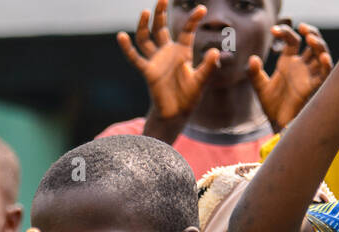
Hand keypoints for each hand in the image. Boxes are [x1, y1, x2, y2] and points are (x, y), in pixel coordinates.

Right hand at [118, 0, 220, 121]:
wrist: (176, 114)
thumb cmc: (189, 97)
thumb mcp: (202, 81)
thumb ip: (208, 67)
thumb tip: (216, 51)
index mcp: (183, 52)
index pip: (187, 30)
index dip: (193, 19)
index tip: (202, 9)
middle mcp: (168, 52)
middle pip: (161, 28)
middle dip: (161, 13)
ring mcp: (156, 60)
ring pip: (146, 38)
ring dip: (144, 25)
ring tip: (145, 12)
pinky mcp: (148, 71)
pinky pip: (135, 58)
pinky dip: (127, 48)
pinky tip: (121, 36)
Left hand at [248, 24, 332, 129]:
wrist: (277, 124)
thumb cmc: (271, 106)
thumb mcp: (260, 87)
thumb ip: (254, 73)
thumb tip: (252, 58)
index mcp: (289, 62)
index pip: (292, 40)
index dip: (285, 32)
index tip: (274, 31)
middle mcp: (301, 66)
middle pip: (312, 43)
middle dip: (310, 32)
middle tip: (302, 27)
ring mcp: (309, 75)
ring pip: (321, 54)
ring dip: (319, 45)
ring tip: (310, 38)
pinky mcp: (314, 87)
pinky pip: (325, 74)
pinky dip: (326, 65)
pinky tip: (323, 57)